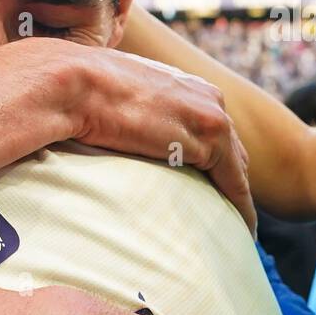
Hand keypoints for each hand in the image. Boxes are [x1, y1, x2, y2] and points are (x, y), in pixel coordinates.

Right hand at [65, 46, 253, 233]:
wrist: (73, 86)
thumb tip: (103, 128)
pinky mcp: (209, 139)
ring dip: (237, 197)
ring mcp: (210, 115)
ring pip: (236, 167)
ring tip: (236, 228)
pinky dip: (241, 208)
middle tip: (226, 213)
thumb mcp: (106, 97)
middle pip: (229, 147)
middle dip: (230, 179)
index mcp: (180, 84)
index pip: (206, 127)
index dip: (210, 158)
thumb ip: (121, 110)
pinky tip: (242, 231)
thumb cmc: (73, 91)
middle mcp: (203, 95)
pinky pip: (235, 183)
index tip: (207, 184)